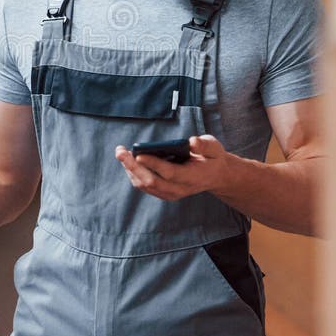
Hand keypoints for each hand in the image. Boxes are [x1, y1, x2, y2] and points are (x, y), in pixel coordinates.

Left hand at [114, 135, 233, 200]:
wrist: (215, 176)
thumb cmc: (212, 158)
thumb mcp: (214, 147)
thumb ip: (205, 145)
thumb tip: (192, 142)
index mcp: (193, 177)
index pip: (170, 173)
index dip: (154, 164)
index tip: (139, 154)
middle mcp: (180, 189)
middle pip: (152, 182)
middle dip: (133, 167)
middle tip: (120, 151)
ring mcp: (171, 193)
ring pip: (145, 185)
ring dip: (130, 169)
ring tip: (121, 153)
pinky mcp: (164, 193)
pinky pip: (144, 186)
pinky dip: (134, 173)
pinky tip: (128, 160)